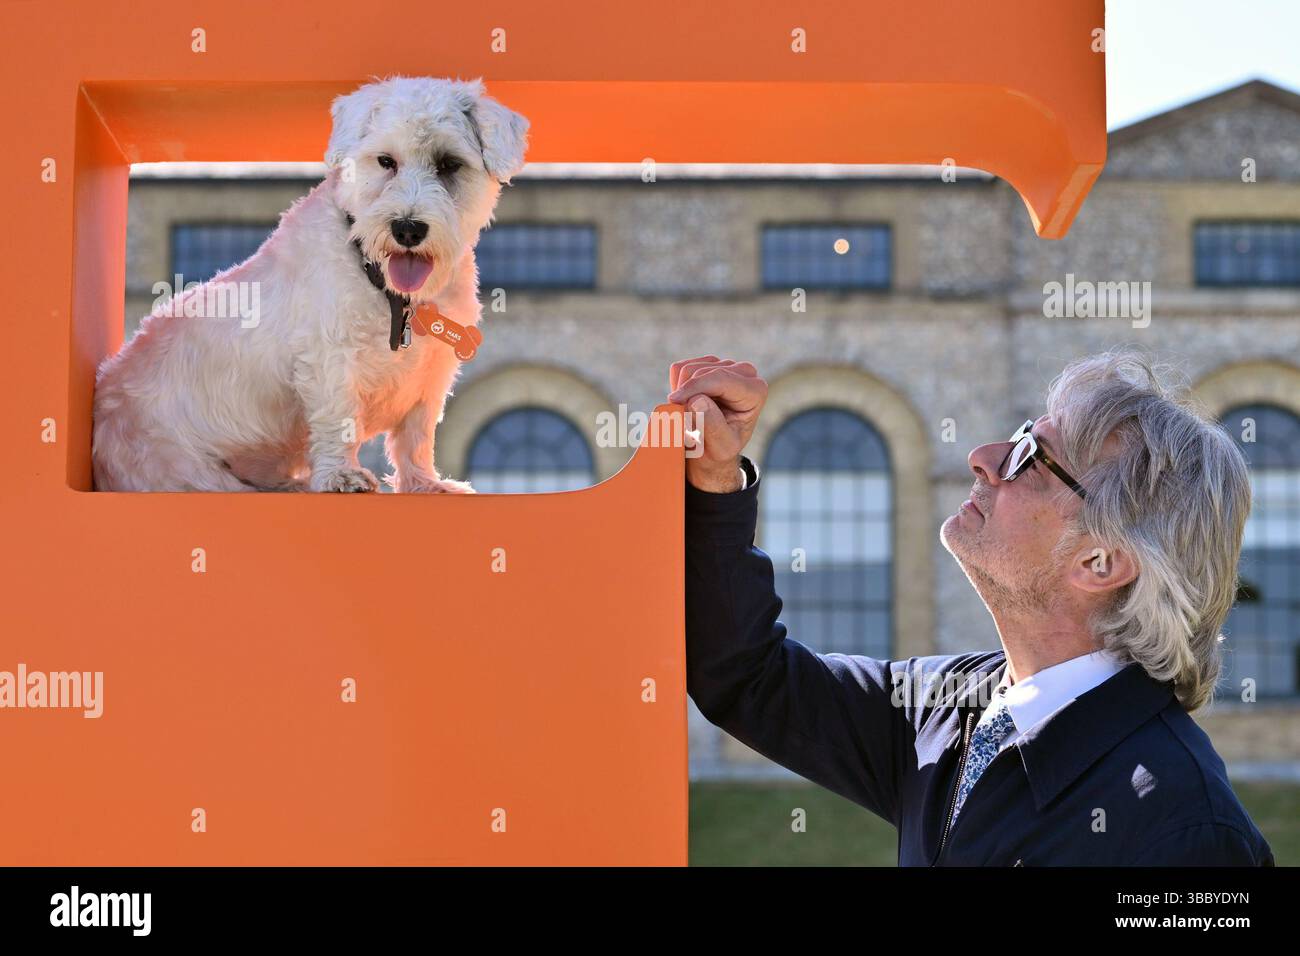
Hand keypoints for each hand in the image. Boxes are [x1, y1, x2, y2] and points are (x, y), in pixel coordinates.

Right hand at [666, 355, 766, 491]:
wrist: (712, 448)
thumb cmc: (720, 450)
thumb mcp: (721, 447)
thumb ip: (712, 426)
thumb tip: (696, 400)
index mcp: (755, 391)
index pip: (720, 379)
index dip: (694, 388)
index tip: (673, 403)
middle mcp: (745, 373)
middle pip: (702, 372)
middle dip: (686, 393)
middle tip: (681, 418)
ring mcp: (725, 366)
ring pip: (689, 369)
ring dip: (680, 392)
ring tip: (685, 415)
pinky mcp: (708, 364)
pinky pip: (681, 369)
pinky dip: (677, 387)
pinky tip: (685, 404)